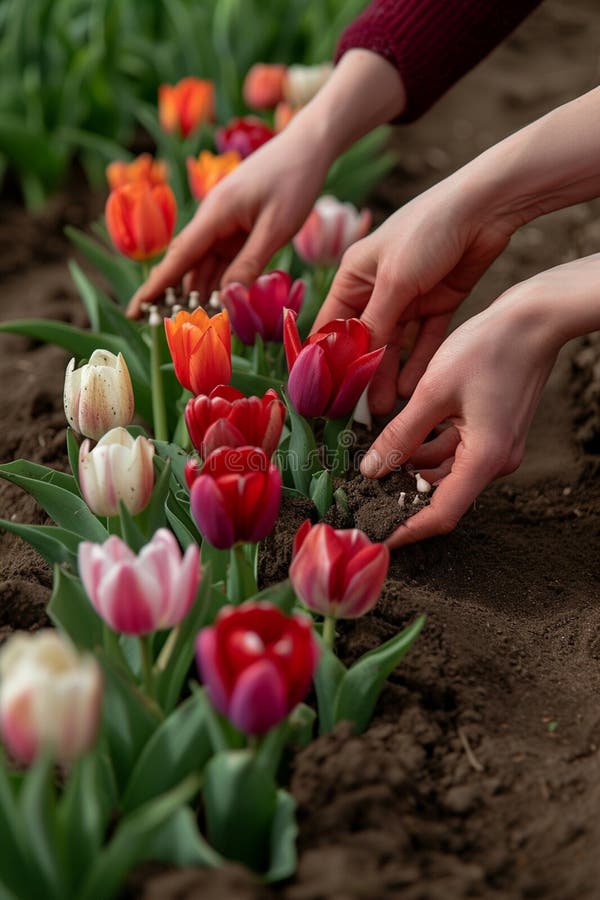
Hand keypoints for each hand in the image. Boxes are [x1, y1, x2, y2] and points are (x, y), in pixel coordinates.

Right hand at [126, 127, 329, 316]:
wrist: (308, 146)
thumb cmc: (295, 181)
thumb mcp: (276, 227)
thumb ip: (249, 263)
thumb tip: (226, 298)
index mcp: (215, 214)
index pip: (178, 258)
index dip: (156, 286)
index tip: (134, 309)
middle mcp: (212, 219)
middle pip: (184, 263)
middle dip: (167, 294)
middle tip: (150, 324)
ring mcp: (224, 222)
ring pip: (203, 263)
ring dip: (194, 291)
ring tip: (184, 323)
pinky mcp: (237, 226)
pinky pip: (221, 258)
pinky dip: (216, 280)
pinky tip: (213, 302)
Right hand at [313, 179, 517, 412]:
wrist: (484, 208)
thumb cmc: (428, 231)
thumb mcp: (394, 280)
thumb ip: (375, 323)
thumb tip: (356, 362)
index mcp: (355, 274)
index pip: (332, 322)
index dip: (326, 355)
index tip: (323, 388)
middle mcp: (378, 287)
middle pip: (364, 338)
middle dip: (362, 372)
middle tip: (357, 407)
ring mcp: (410, 296)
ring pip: (395, 343)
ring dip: (390, 372)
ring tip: (385, 405)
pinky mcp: (439, 301)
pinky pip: (425, 339)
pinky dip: (419, 360)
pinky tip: (413, 386)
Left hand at [359, 273, 565, 546]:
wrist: (533, 320)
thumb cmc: (487, 349)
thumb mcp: (433, 392)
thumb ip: (401, 434)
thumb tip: (371, 470)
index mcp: (484, 459)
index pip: (441, 514)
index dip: (406, 530)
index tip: (376, 536)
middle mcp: (495, 461)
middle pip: (443, 495)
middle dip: (403, 498)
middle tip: (363, 497)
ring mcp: (497, 447)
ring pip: (446, 472)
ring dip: (412, 471)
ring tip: (373, 466)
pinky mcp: (494, 432)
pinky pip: (456, 452)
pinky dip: (427, 451)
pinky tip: (400, 440)